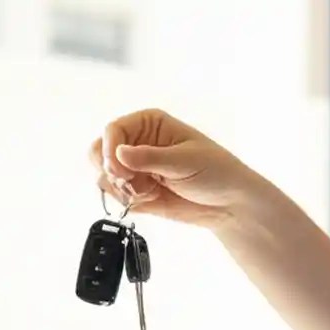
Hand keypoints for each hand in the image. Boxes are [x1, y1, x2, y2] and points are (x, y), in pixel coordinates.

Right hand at [89, 109, 276, 228]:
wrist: (229, 204)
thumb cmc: (216, 172)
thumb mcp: (184, 161)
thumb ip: (149, 158)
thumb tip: (118, 153)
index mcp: (149, 124)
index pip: (113, 130)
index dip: (110, 150)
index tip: (119, 169)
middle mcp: (138, 143)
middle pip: (100, 152)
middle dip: (111, 171)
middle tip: (130, 182)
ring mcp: (135, 168)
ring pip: (104, 176)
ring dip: (121, 188)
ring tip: (148, 191)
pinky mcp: (136, 191)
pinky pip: (115, 196)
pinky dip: (128, 201)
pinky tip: (151, 199)